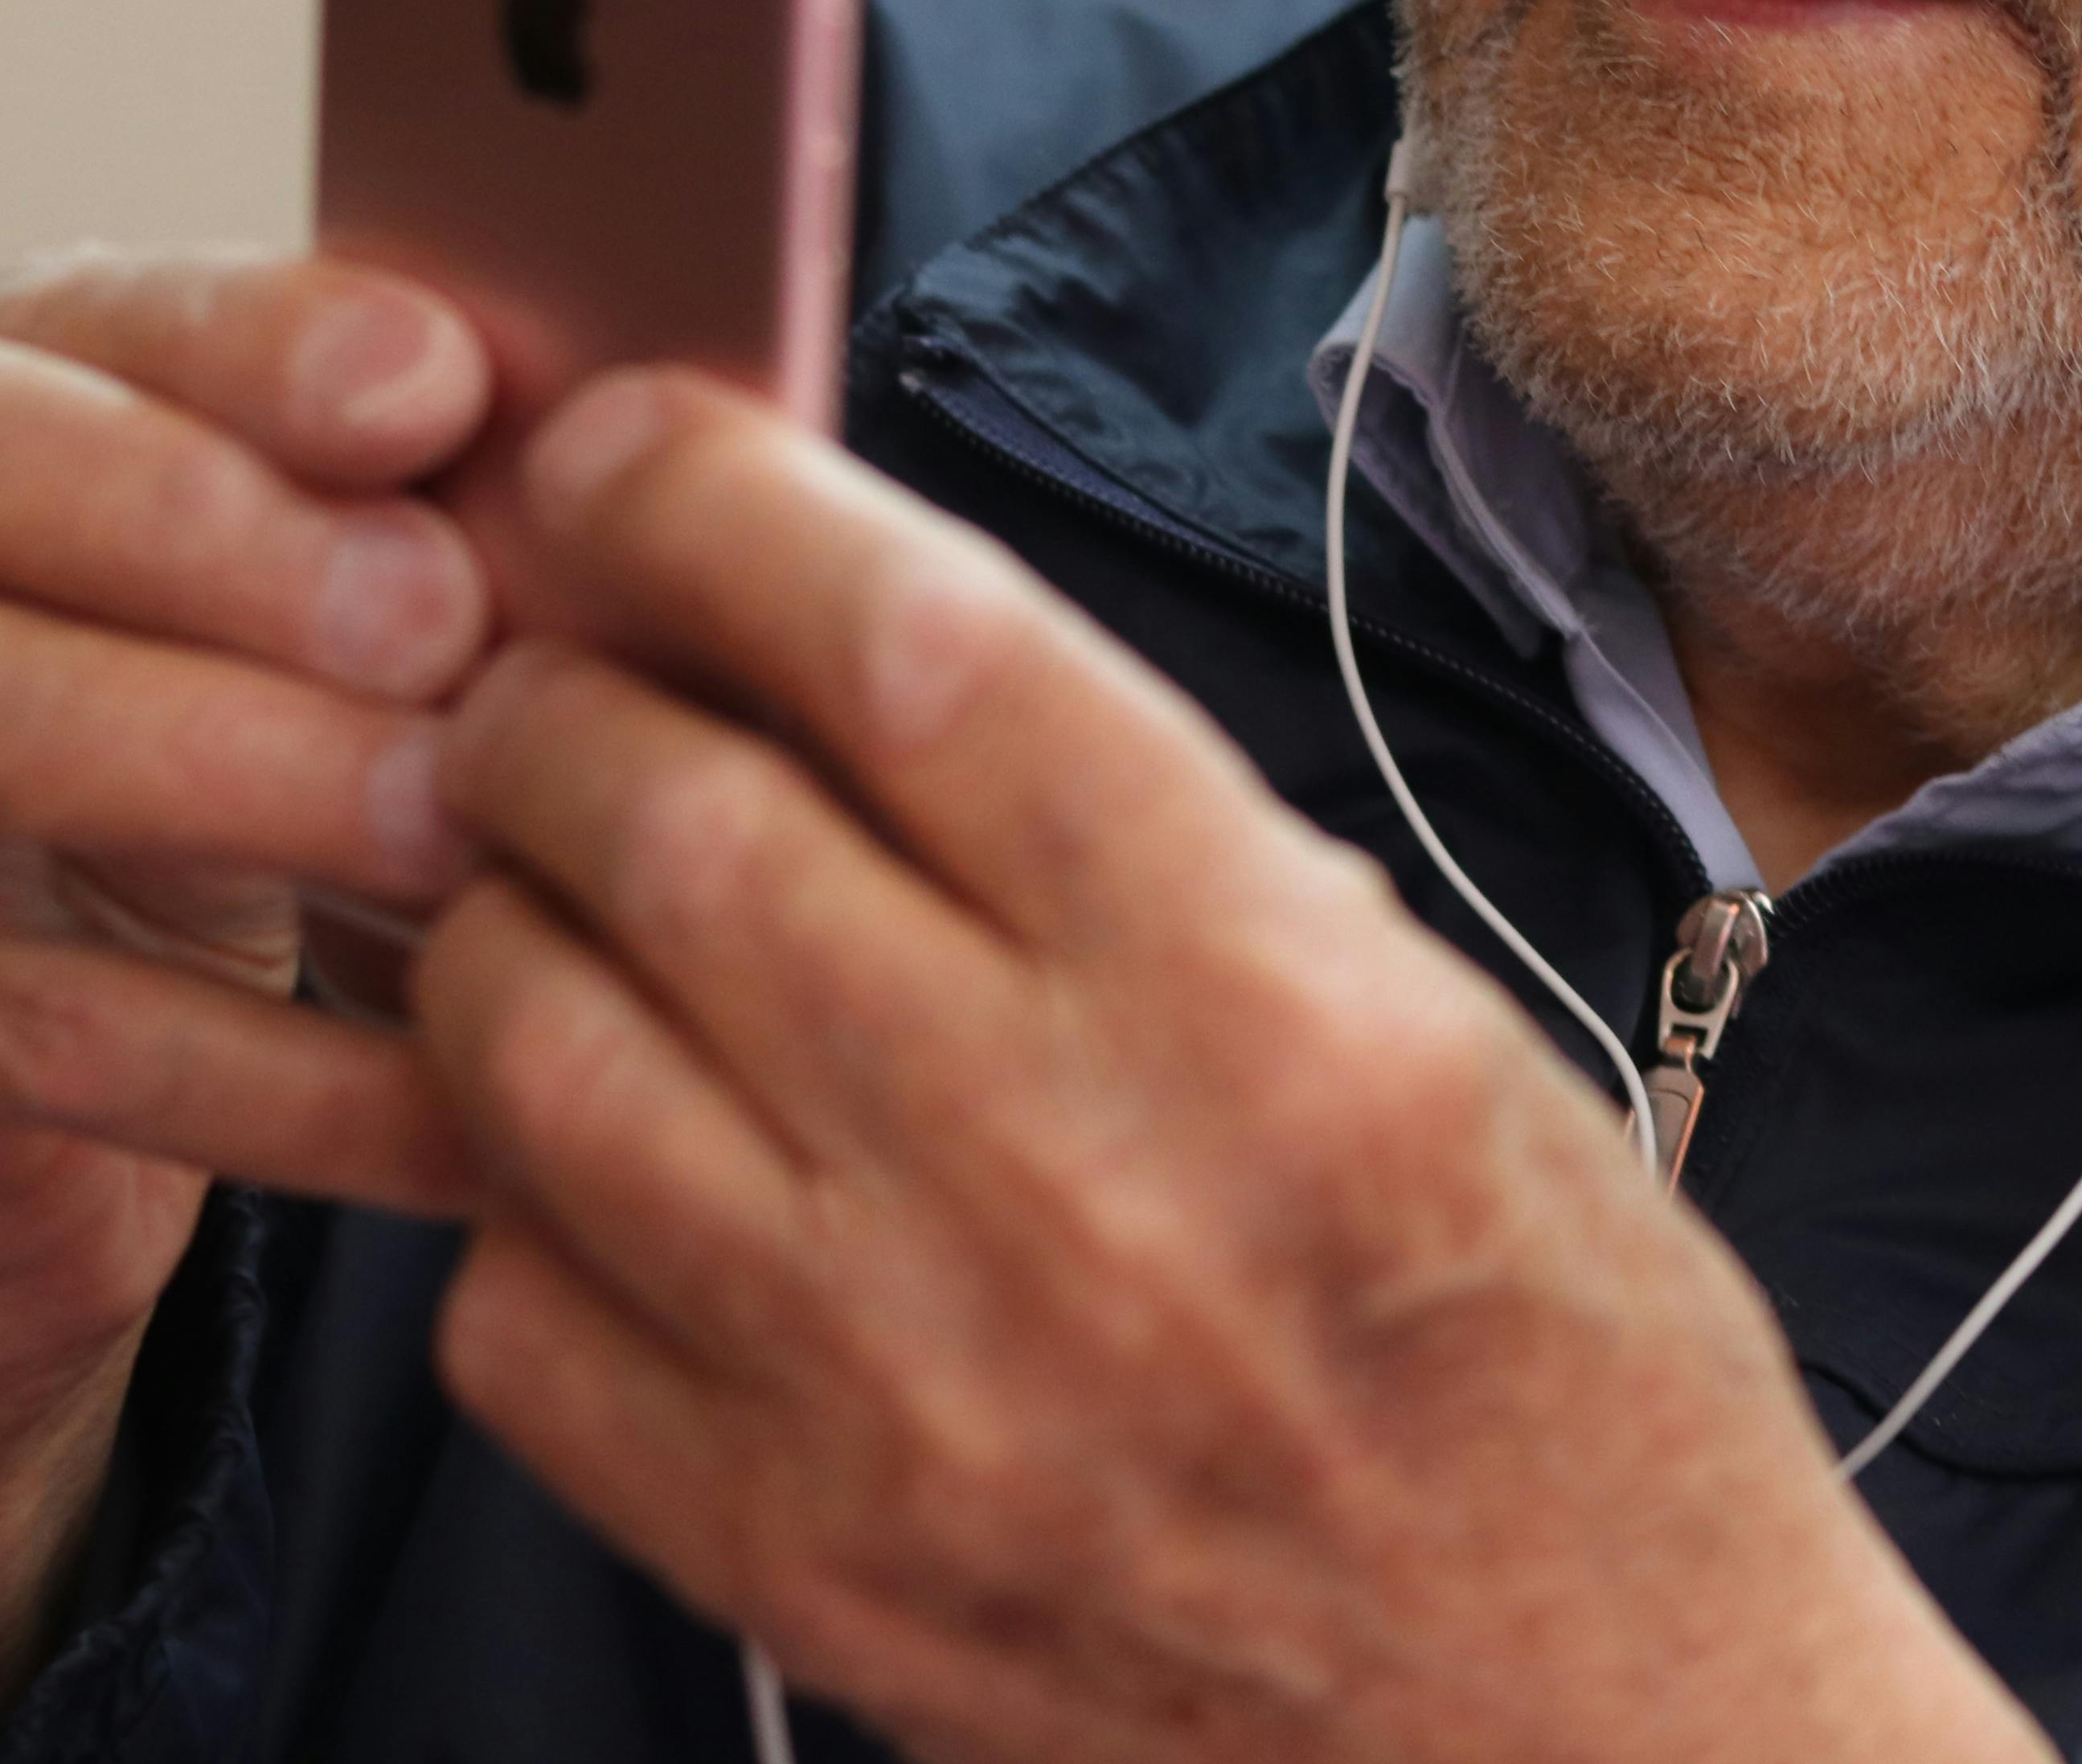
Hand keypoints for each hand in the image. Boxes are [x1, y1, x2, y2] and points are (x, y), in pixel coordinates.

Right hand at [0, 252, 494, 1759]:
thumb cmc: (174, 722)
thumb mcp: (249, 575)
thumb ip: (376, 479)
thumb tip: (617, 417)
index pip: (54, 304)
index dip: (249, 342)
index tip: (442, 383)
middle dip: (216, 532)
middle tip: (447, 617)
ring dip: (247, 770)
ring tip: (465, 823)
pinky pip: (51, 1030)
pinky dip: (285, 1067)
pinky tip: (465, 1092)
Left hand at [413, 375, 2058, 1763]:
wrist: (1580, 1735)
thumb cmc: (1552, 1364)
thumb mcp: (1433, 1025)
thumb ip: (1151, 847)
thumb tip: (865, 667)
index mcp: (1260, 1004)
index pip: (910, 650)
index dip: (723, 504)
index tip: (637, 447)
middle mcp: (1054, 1174)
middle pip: (673, 823)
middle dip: (560, 695)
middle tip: (550, 670)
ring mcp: (893, 1388)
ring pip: (537, 1046)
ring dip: (501, 916)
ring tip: (544, 883)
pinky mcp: (789, 1563)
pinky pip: (516, 1309)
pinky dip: (518, 1187)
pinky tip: (601, 1146)